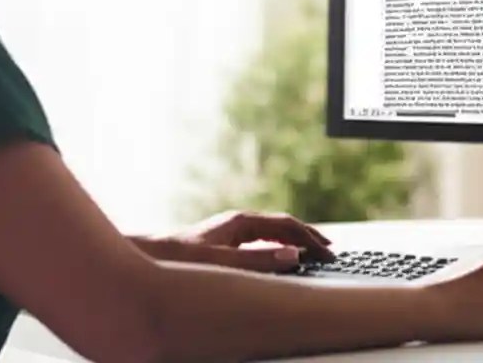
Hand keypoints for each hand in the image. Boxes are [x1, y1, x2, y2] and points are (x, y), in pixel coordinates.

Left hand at [142, 210, 336, 272]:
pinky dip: (280, 244)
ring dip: (295, 239)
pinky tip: (282, 254)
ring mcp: (233, 229)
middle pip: (282, 224)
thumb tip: (292, 254)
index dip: (310, 238)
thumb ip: (259, 260)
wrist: (153, 255)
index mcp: (242, 221)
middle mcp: (239, 221)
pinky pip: (263, 237)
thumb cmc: (183, 258)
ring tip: (313, 250)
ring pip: (273, 230)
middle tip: (329, 249)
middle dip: (308, 235)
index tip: (327, 253)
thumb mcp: (224, 262)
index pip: (286, 225)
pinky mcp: (227, 239)